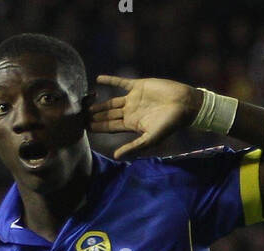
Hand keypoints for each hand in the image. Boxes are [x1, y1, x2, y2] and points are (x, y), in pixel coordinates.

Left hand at [89, 75, 203, 159]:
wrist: (183, 105)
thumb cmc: (169, 125)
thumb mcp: (150, 139)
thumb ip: (133, 146)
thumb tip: (116, 157)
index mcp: (132, 125)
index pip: (110, 127)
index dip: (98, 127)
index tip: (84, 127)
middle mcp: (130, 112)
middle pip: (108, 115)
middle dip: (95, 116)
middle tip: (79, 116)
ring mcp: (133, 99)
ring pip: (111, 101)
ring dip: (99, 103)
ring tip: (86, 104)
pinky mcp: (138, 86)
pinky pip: (121, 82)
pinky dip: (110, 80)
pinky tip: (98, 79)